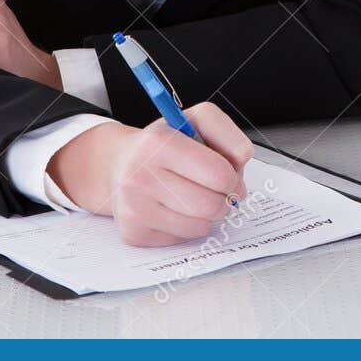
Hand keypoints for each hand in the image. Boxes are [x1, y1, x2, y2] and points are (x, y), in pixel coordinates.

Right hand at [47, 102, 253, 244]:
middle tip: (217, 189)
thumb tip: (240, 163)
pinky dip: (189, 226)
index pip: (219, 174)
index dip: (233, 176)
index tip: (228, 172)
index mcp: (158, 142)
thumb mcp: (199, 121)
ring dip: (209, 214)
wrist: (120, 163)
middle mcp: (140, 174)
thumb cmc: (166, 143)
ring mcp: (134, 207)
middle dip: (224, 198)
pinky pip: (184, 239)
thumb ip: (229, 135)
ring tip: (196, 195)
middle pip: (212, 205)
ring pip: (200, 226)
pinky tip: (177, 208)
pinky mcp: (134, 232)